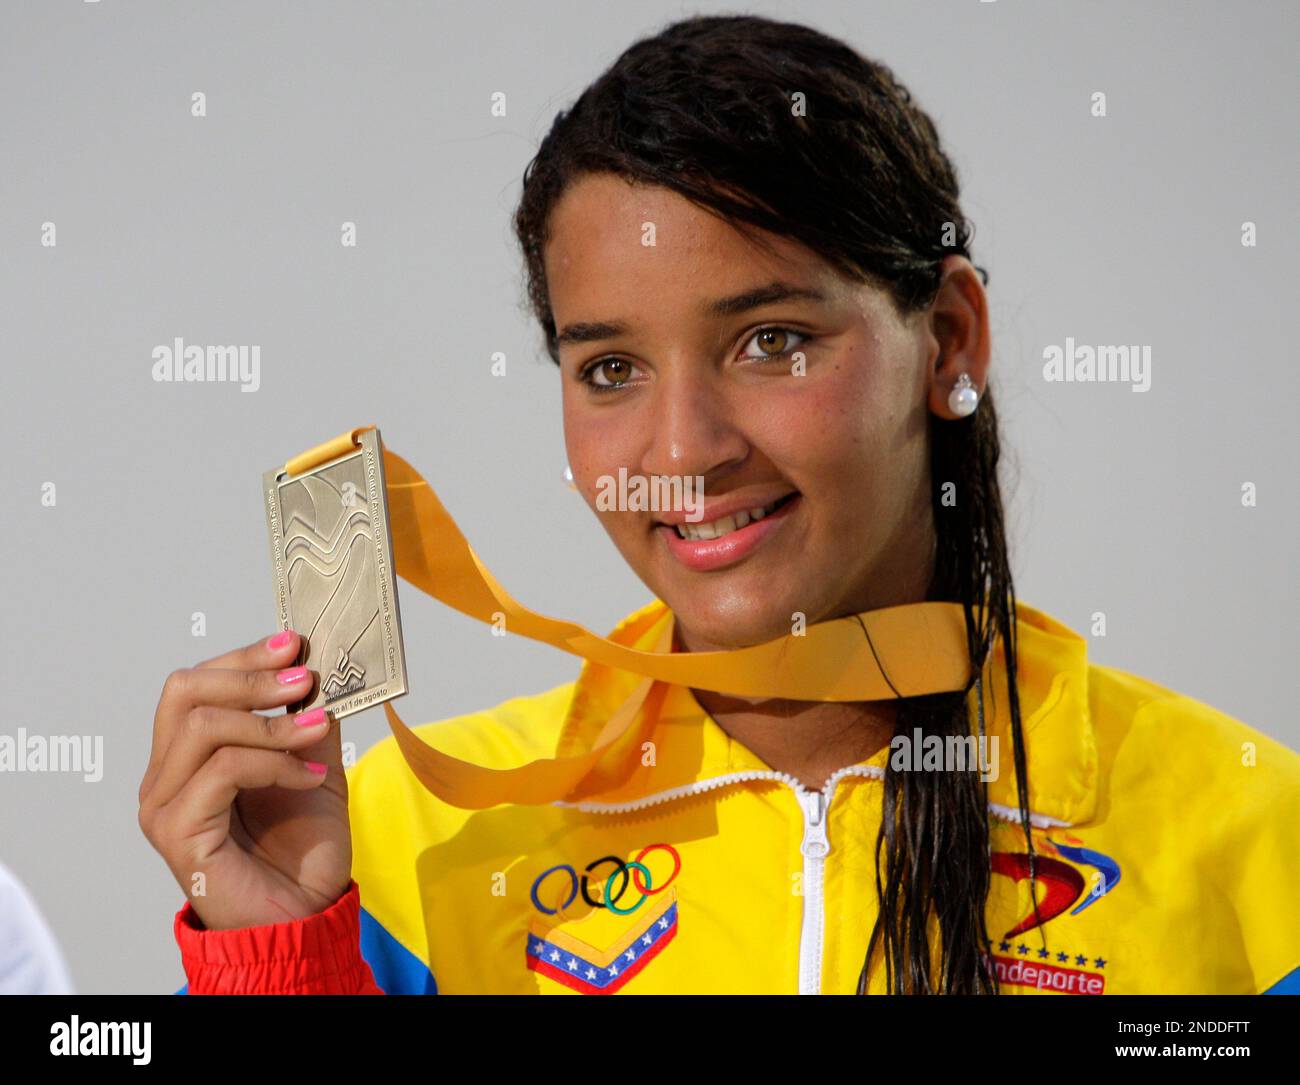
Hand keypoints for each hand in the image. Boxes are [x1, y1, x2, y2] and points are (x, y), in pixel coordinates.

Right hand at [139, 630, 350, 929]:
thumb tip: (316, 673)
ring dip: (270, 721)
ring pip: (203, 727)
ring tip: (318, 730)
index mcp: (189, 758)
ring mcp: (165, 806)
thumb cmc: (301, 854)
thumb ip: (309, 723)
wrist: (303, 919)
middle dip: (249, 675)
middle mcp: (165, 778)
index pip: (196, 685)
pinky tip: (311, 775)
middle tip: (304, 678)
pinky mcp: (179, 833)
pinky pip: (223, 771)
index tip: (294, 643)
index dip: (244, 657)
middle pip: (184, 692)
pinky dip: (275, 762)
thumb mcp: (316, 768)